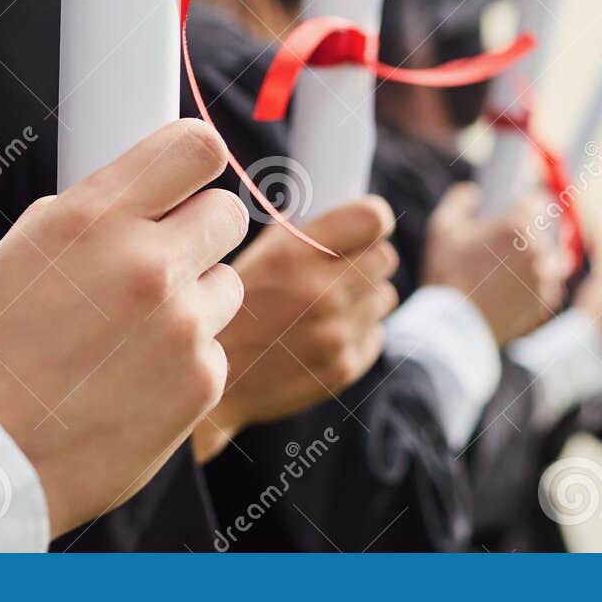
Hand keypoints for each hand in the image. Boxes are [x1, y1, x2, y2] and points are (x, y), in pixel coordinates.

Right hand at [0, 120, 247, 536]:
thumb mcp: (20, 255)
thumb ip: (91, 213)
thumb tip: (144, 188)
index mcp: (92, 220)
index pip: (194, 147)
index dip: (194, 159)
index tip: (185, 177)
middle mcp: (146, 264)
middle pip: (228, 211)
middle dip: (200, 229)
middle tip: (165, 258)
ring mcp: (181, 324)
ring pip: (227, 281)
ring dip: (194, 298)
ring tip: (135, 333)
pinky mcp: (202, 379)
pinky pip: (215, 346)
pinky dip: (185, 359)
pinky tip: (133, 380)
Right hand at [194, 197, 399, 460]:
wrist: (215, 384)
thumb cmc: (232, 311)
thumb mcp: (257, 256)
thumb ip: (304, 233)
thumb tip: (348, 217)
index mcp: (295, 255)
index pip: (373, 219)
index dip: (374, 218)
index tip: (367, 226)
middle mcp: (321, 293)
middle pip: (386, 257)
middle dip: (368, 257)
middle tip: (343, 267)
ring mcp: (336, 334)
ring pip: (385, 296)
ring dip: (365, 296)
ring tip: (330, 304)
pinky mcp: (344, 367)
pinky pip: (376, 333)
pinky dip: (358, 331)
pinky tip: (325, 333)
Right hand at [422, 183, 567, 344]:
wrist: (453, 327)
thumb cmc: (446, 274)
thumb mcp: (442, 227)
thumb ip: (460, 199)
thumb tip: (474, 192)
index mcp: (517, 225)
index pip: (538, 200)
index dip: (528, 202)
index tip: (519, 207)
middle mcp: (538, 250)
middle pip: (548, 230)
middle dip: (532, 232)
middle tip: (510, 241)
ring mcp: (545, 278)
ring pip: (553, 259)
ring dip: (540, 258)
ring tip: (516, 265)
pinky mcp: (545, 302)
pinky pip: (550, 285)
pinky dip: (539, 284)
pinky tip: (516, 286)